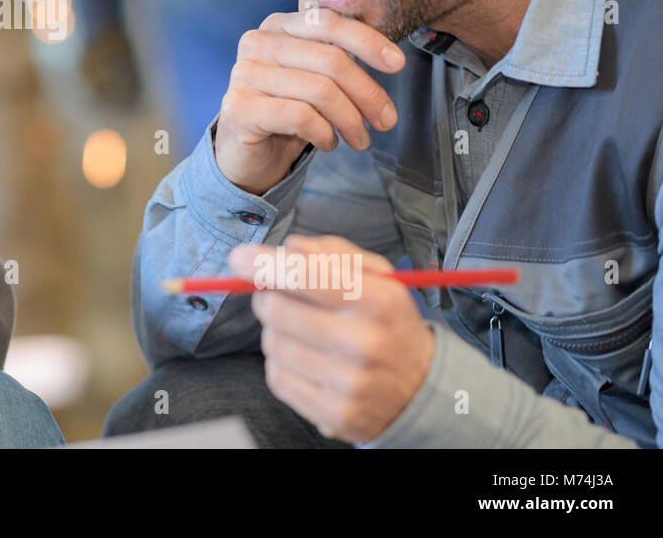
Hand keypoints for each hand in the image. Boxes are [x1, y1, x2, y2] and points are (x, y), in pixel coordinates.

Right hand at [214, 0, 404, 194]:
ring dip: (351, 120)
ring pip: (320, 91)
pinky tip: (328, 142)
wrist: (248, 153)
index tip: (397, 64)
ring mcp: (244, 75)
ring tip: (361, 139)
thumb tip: (391, 56)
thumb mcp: (314, 77)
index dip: (367, 40)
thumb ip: (338, 55)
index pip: (327, 21)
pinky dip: (325, 133)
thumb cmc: (288, 111)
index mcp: (276, 26)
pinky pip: (300, 117)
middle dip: (368, 93)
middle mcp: (256, 43)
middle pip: (330, 60)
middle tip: (386, 121)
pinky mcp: (240, 108)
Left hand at [228, 233, 433, 443]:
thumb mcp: (379, 278)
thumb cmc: (388, 322)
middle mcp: (365, 343)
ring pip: (272, 344)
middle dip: (266, 296)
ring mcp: (350, 383)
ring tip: (299, 330)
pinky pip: (276, 378)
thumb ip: (334, 253)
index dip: (263, 264)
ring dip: (274, 331)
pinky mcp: (334, 414)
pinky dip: (280, 363)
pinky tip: (304, 359)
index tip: (238, 257)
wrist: (423, 390)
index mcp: (379, 300)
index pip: (305, 275)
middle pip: (277, 310)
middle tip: (275, 294)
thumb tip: (288, 247)